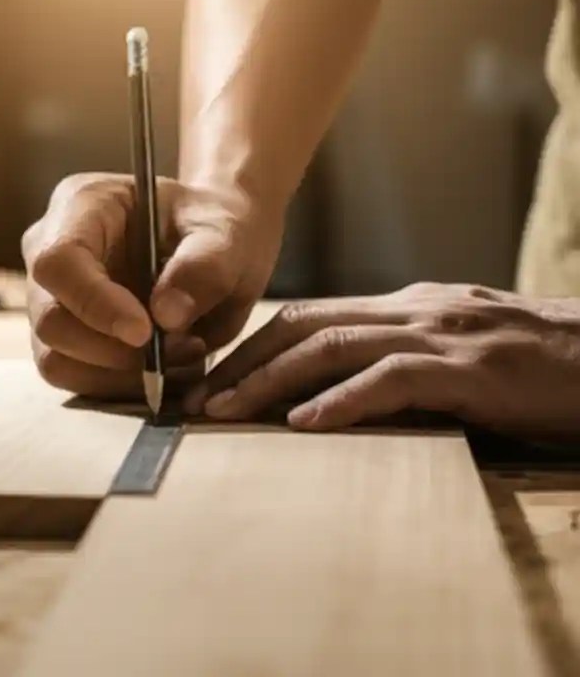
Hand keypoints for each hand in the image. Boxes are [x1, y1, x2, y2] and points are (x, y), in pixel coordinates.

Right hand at [21, 172, 284, 397]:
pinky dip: (119, 387)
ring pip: (55, 359)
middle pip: (50, 319)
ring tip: (179, 355)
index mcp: (81, 205)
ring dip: (118, 375)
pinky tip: (162, 367)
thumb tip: (166, 316)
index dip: (94, 304)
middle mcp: (48, 250)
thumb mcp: (226, 234)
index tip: (146, 333)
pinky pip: (74, 378)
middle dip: (113, 350)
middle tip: (179, 348)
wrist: (212, 247)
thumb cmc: (214, 227)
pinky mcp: (61, 337)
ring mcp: (48, 298)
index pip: (59, 262)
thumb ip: (204, 267)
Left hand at [186, 282, 579, 437]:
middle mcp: (413, 311)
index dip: (252, 347)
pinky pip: (390, 380)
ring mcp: (440, 335)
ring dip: (268, 382)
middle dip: (241, 362)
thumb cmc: (536, 366)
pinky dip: (340, 401)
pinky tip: (304, 423)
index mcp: (406, 306)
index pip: (309, 318)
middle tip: (194, 399)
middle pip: (304, 325)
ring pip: (331, 348)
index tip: (211, 380)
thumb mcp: (457, 352)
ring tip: (225, 413)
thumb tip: (331, 393)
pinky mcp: (468, 369)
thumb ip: (399, 361)